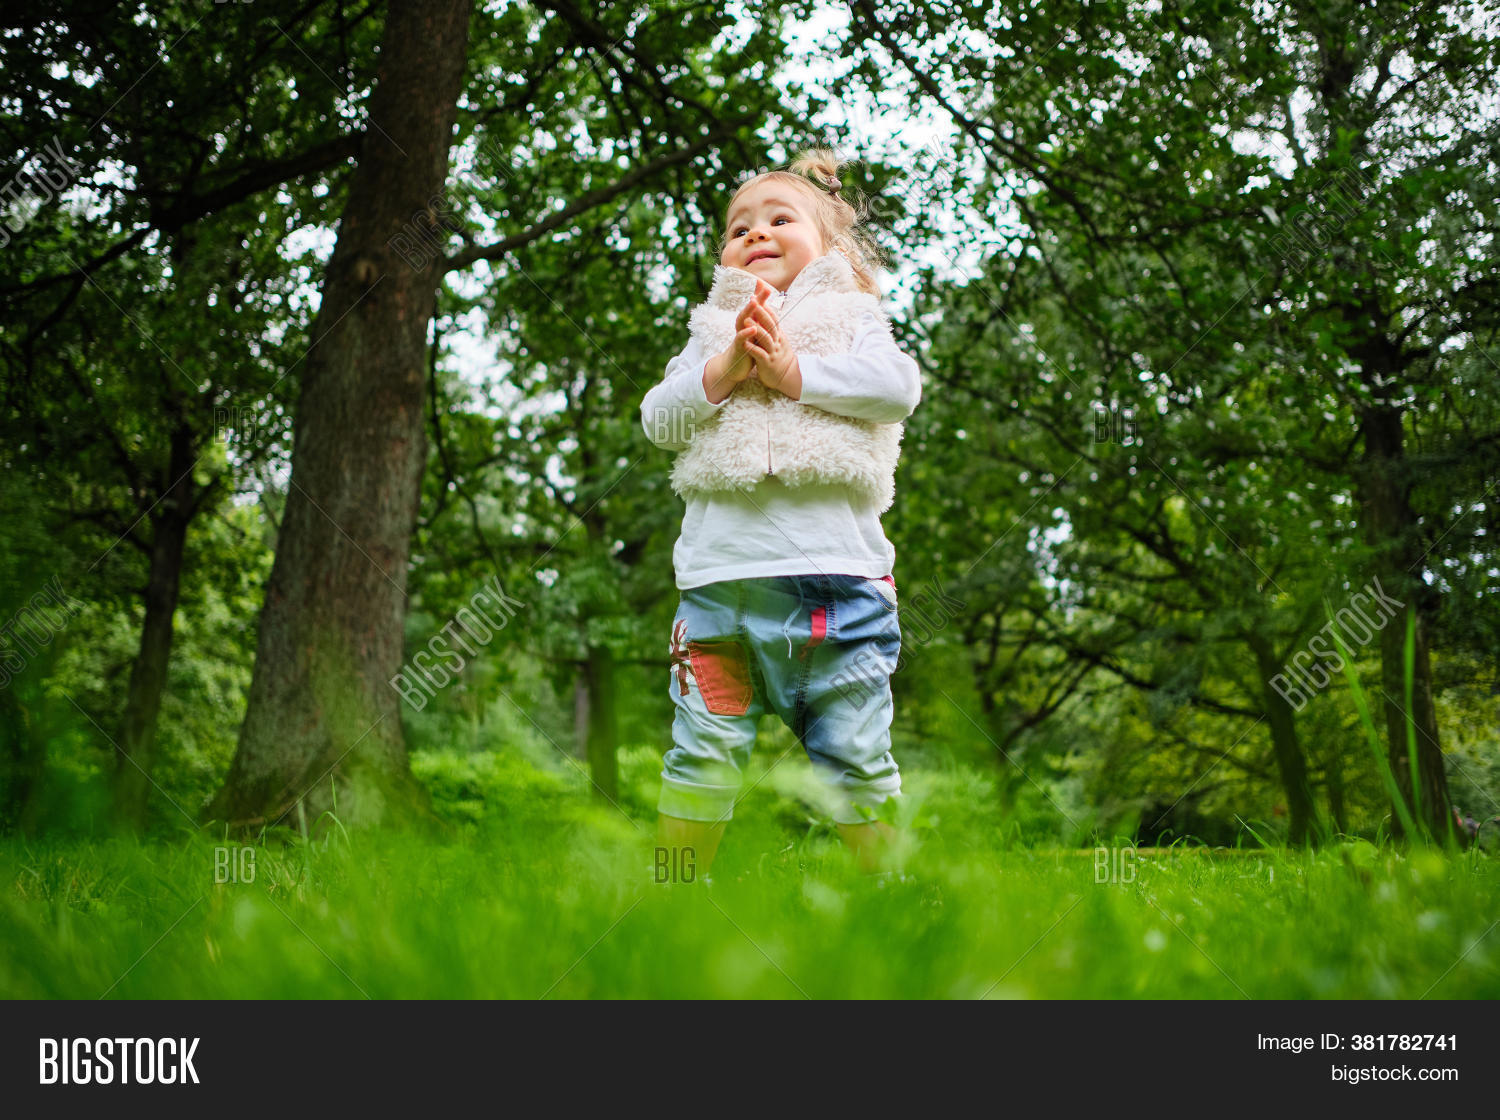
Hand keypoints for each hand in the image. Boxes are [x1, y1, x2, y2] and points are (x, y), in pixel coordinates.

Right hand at [705, 280, 773, 401]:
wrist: (735, 367)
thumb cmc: (747, 348)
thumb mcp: (755, 333)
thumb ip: (760, 321)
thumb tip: (767, 308)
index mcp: (749, 323)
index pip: (756, 307)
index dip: (761, 296)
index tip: (767, 283)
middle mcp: (743, 326)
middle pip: (749, 309)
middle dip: (757, 299)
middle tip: (765, 288)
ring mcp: (740, 336)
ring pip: (742, 320)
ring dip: (748, 311)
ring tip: (755, 302)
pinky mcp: (738, 347)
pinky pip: (740, 339)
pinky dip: (745, 333)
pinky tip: (752, 328)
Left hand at [742, 285, 799, 394]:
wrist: (785, 376)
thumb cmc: (778, 355)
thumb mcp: (778, 339)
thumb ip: (772, 327)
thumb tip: (768, 312)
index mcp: (778, 335)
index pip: (774, 318)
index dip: (766, 306)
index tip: (759, 295)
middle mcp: (776, 341)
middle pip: (770, 325)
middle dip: (761, 313)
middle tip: (753, 302)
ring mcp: (772, 352)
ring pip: (765, 339)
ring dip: (756, 329)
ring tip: (746, 321)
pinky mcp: (767, 363)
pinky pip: (760, 355)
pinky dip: (752, 349)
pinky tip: (744, 344)